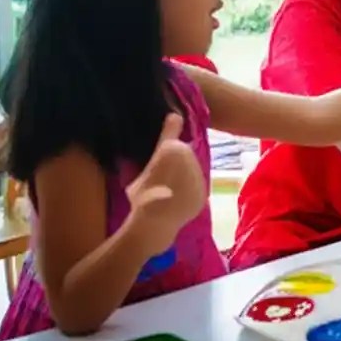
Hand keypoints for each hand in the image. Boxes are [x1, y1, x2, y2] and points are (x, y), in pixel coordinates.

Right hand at [124, 114, 206, 256]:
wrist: (154, 224)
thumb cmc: (140, 197)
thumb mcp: (137, 175)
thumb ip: (146, 159)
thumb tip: (154, 137)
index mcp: (170, 150)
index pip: (171, 133)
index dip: (171, 126)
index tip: (174, 117)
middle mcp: (189, 158)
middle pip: (183, 154)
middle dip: (176, 161)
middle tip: (162, 175)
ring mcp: (199, 175)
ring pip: (191, 170)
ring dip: (183, 175)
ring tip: (168, 188)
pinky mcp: (204, 192)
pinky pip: (196, 187)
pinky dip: (188, 190)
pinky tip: (176, 198)